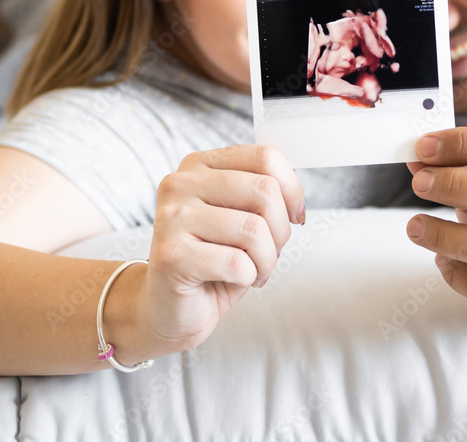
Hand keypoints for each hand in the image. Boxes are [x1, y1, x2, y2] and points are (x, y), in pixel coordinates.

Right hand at [141, 145, 305, 353]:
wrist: (171, 309)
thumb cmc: (213, 262)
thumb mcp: (242, 217)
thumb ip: (262, 193)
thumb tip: (296, 181)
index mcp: (200, 165)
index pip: (264, 157)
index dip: (292, 189)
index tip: (293, 215)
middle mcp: (181, 183)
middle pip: (264, 190)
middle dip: (281, 230)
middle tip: (269, 251)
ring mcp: (171, 217)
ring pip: (254, 229)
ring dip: (266, 259)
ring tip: (252, 269)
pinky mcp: (171, 254)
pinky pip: (237, 262)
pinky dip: (249, 276)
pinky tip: (233, 279)